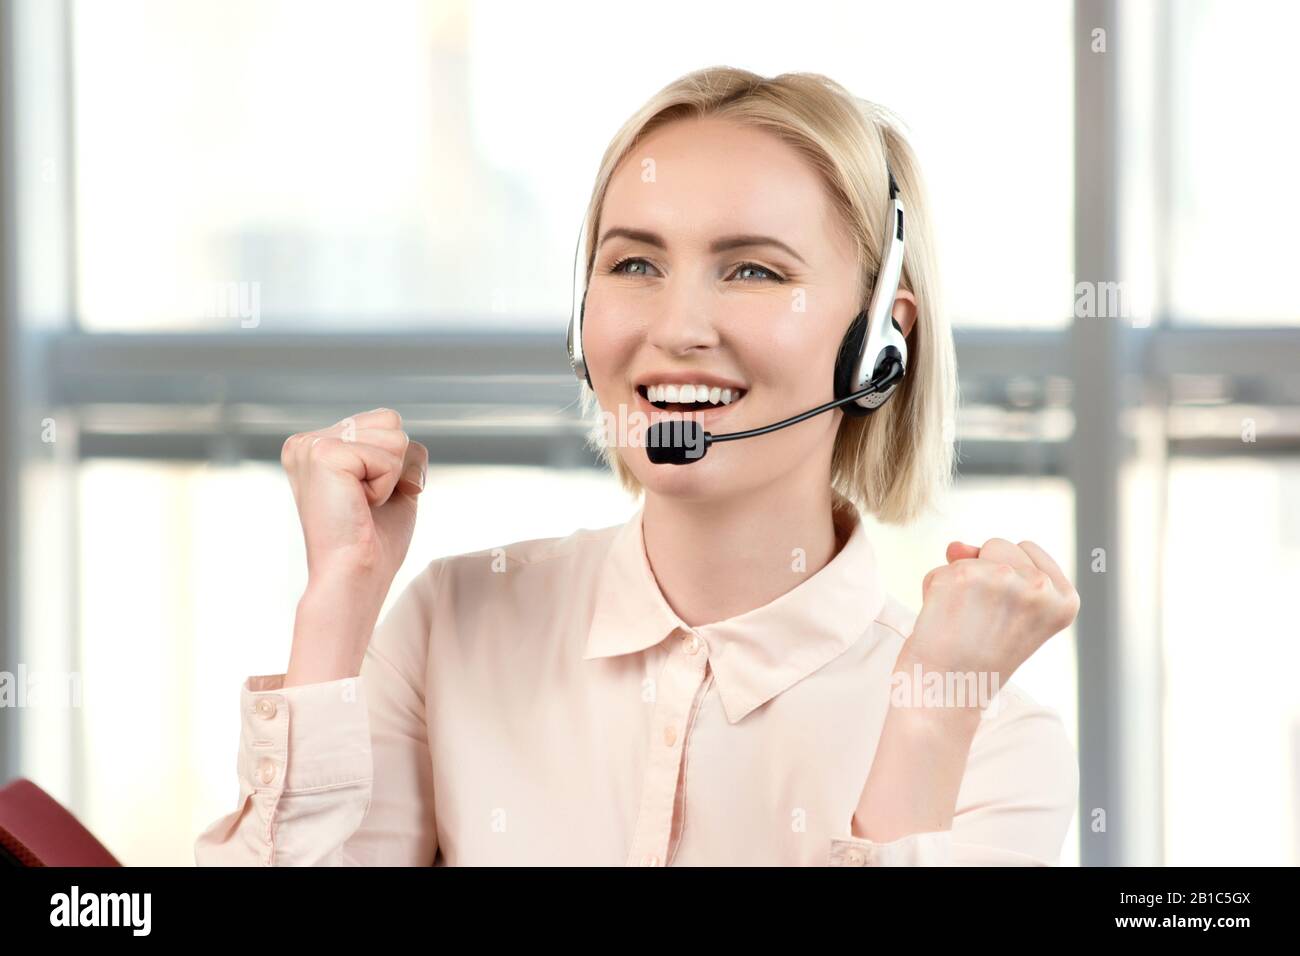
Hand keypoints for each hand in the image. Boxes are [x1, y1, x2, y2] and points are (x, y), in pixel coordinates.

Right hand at [281, 407, 428, 591]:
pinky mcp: (323, 454)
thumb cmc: (372, 539)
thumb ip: (398, 451)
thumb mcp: (393, 483)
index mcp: (316, 446)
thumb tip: (403, 433)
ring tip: (360, 504)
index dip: (398, 462)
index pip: (386, 422)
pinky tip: (358, 505)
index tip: (369, 498)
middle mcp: (306, 441)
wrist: (354, 575)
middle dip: (396, 466)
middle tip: (365, 503)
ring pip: (394, 435)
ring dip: (391, 477)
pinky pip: (387, 456)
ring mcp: (310, 445)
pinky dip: (385, 486)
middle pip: (391, 421)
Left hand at [900, 538, 1079, 693]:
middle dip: (983, 573)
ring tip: (964, 622)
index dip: (1007, 579)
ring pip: (968, 554)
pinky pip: (939, 570)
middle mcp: (1040, 588)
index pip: (1026, 551)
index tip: (1004, 617)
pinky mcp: (961, 578)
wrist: (949, 694)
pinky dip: (934, 593)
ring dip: (958, 582)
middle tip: (981, 622)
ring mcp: (1001, 580)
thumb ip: (992, 567)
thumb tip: (955, 546)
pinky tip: (944, 622)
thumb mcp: (1007, 609)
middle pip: (999, 545)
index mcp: (1064, 599)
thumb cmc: (978, 655)